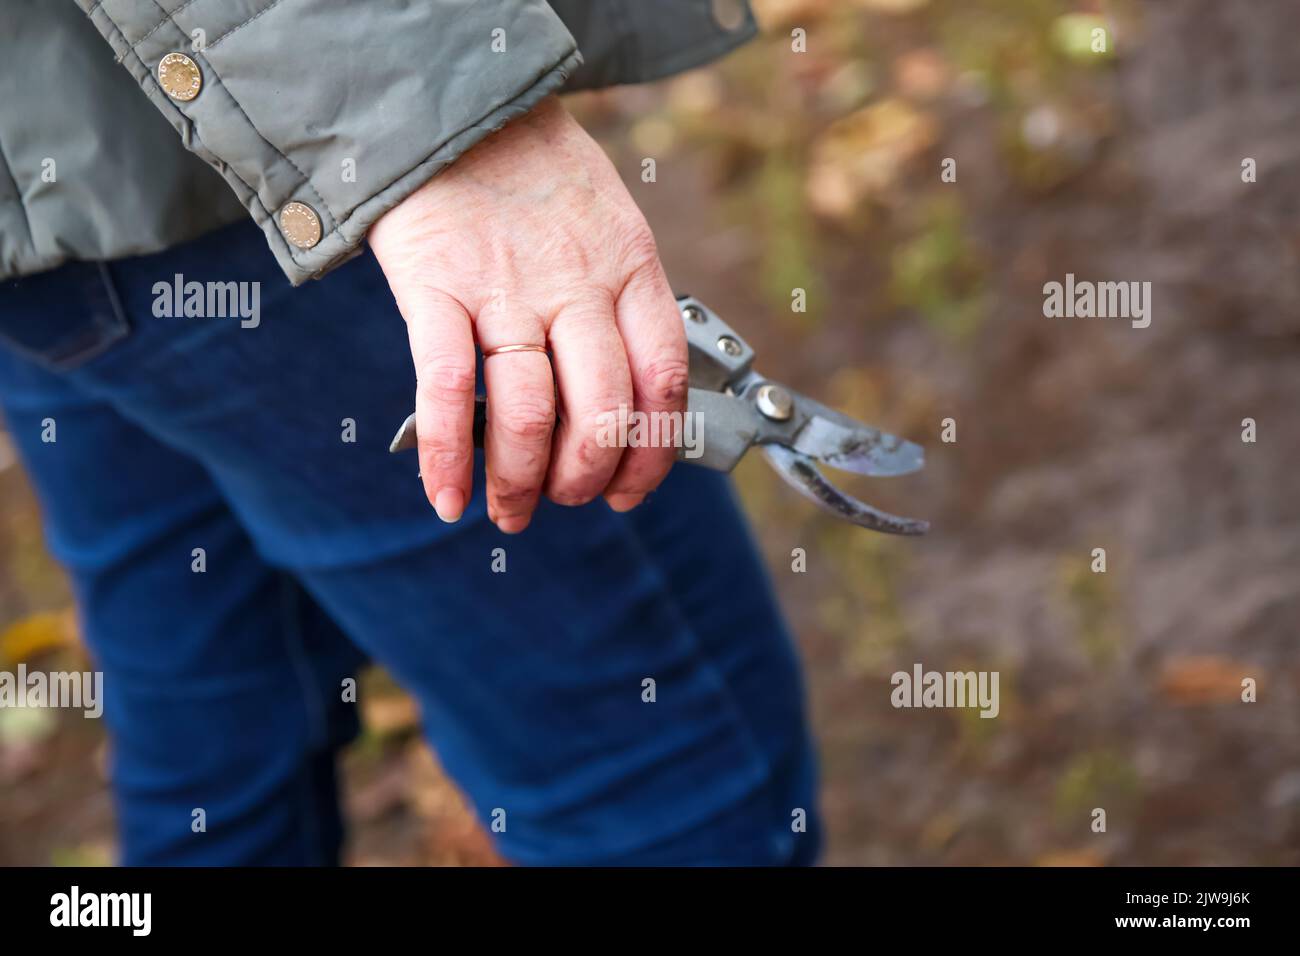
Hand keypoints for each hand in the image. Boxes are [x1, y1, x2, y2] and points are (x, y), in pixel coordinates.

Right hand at [369, 97, 686, 532]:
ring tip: (511, 511)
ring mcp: (506, 289)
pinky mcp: (436, 288)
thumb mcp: (609, 226)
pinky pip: (447, 389)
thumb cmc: (537, 177)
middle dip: (585, 479)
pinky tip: (449, 497)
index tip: (630, 490)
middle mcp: (577, 285)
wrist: (455, 108)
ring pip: (531, 412)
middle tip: (562, 500)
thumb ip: (620, 304)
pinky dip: (449, 456)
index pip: (662, 383)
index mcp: (630, 270)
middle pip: (602, 411)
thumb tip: (622, 399)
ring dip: (522, 481)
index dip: (652, 455)